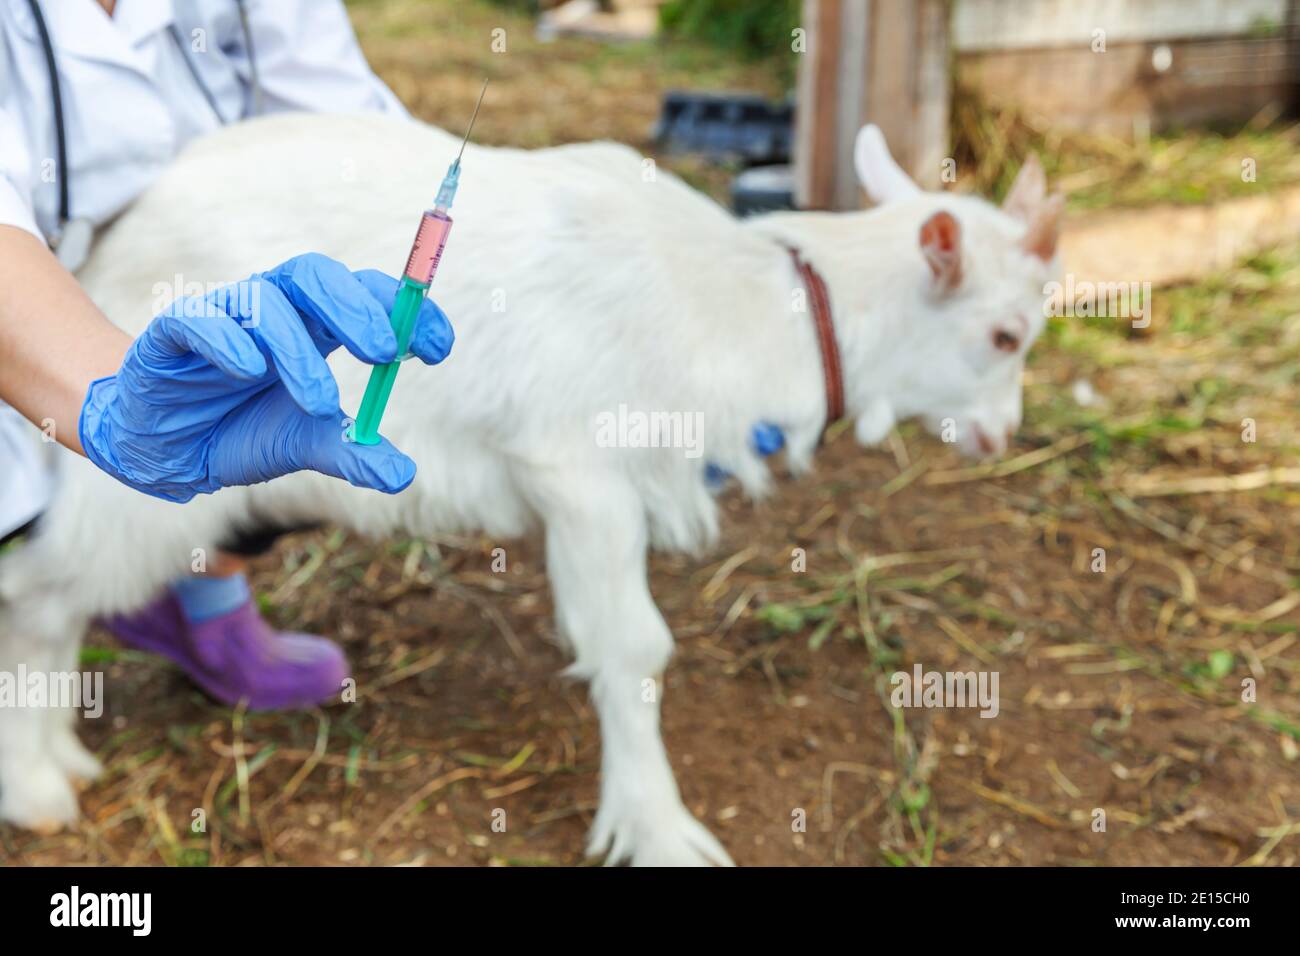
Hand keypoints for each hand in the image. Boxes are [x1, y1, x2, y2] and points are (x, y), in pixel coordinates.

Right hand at [79, 253, 452, 502]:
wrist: (166, 447)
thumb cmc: (242, 430)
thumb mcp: (305, 445)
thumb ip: (352, 454)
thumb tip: (404, 475)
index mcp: (313, 324)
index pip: (365, 294)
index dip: (405, 311)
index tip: (440, 348)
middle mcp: (273, 308)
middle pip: (317, 277)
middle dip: (357, 309)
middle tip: (385, 354)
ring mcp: (223, 315)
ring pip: (265, 303)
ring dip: (297, 350)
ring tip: (318, 402)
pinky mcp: (173, 332)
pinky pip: (200, 320)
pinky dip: (227, 340)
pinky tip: (250, 371)